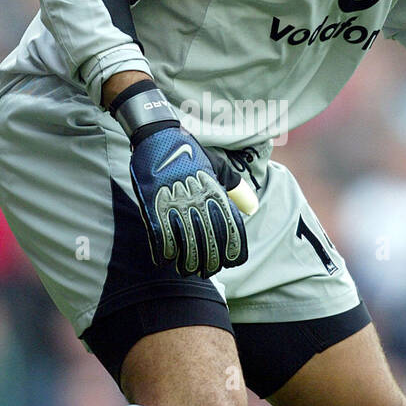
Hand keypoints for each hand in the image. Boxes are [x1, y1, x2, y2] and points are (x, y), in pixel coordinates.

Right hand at [129, 125, 249, 275]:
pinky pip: (161, 234)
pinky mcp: (154, 204)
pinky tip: (166, 259)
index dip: (233, 248)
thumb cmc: (189, 152)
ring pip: (186, 243)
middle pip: (209, 241)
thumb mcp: (217, 166)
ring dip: (188, 261)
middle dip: (210, 261)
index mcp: (215, 192)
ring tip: (188, 270)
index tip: (233, 261)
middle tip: (207, 271)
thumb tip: (251, 207)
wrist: (158, 135)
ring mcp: (175, 203)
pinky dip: (164, 250)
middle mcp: (198, 200)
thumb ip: (235, 188)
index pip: (231, 227)